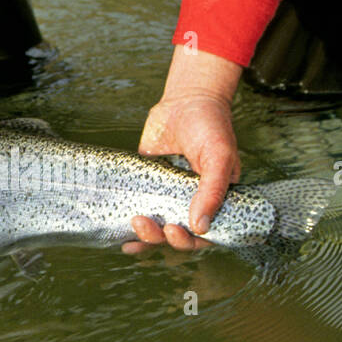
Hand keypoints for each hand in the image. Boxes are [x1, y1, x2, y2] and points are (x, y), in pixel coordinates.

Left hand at [124, 44, 241, 255]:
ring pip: (158, 229)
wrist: (186, 100)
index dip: (191, 241)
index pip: (204, 234)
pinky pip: (139, 211)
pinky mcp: (146, 186)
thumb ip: (212, 190)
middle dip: (166, 238)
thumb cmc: (211, 126)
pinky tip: (122, 239)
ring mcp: (166, 196)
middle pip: (178, 236)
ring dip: (147, 235)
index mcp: (214, 201)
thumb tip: (201, 227)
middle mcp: (190, 203)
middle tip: (157, 227)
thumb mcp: (218, 156)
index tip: (177, 231)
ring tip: (137, 223)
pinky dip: (131, 230)